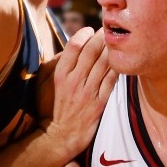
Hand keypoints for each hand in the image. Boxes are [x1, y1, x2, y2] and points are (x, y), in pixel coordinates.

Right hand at [44, 28, 116, 159]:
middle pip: (91, 52)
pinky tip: (121, 60)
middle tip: (108, 29)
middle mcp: (74, 81)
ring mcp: (88, 92)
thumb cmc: (51, 108)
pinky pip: (111, 81)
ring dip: (111, 49)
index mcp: (60, 74)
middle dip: (101, 37)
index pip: (73, 46)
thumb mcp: (44, 84)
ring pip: (104, 64)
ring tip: (117, 40)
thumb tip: (69, 48)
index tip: (89, 30)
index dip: (83, 34)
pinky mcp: (99, 103)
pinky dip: (117, 68)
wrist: (60, 137)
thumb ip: (55, 64)